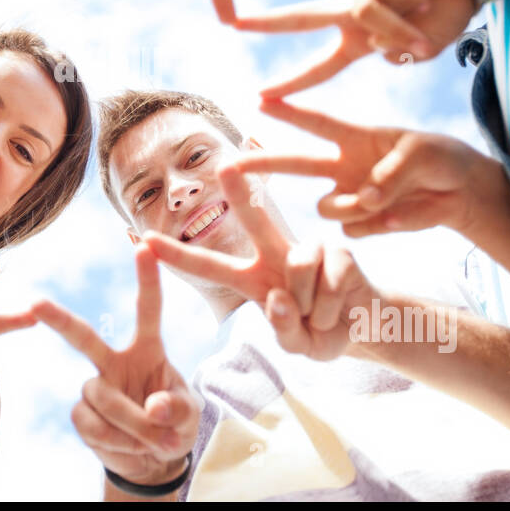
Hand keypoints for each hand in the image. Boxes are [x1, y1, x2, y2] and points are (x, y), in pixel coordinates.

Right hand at [33, 246, 199, 487]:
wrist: (153, 460)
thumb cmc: (174, 425)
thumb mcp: (189, 416)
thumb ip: (177, 408)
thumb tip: (152, 407)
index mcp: (147, 349)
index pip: (148, 310)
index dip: (147, 279)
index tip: (145, 246)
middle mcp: (114, 362)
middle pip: (84, 338)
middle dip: (59, 320)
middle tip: (36, 304)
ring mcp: (95, 388)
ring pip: (104, 398)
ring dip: (134, 425)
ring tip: (155, 441)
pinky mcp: (82, 414)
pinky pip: (93, 425)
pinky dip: (117, 442)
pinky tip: (127, 446)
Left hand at [141, 163, 376, 361]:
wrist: (365, 328)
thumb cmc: (320, 333)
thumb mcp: (296, 345)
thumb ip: (282, 330)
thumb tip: (278, 297)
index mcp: (252, 280)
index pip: (208, 267)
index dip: (177, 256)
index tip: (143, 238)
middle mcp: (275, 254)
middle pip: (255, 219)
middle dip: (241, 192)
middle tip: (225, 165)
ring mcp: (309, 249)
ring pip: (298, 266)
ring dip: (309, 305)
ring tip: (319, 315)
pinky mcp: (338, 252)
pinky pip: (329, 279)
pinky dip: (332, 306)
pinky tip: (339, 308)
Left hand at [242, 0, 475, 95]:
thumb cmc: (447, 10)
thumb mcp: (423, 48)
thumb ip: (395, 52)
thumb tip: (370, 40)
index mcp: (359, 36)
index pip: (322, 66)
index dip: (295, 83)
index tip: (261, 97)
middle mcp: (352, 7)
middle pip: (302, 18)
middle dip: (268, 23)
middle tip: (234, 25)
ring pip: (363, 11)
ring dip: (398, 28)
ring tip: (425, 33)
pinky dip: (409, 1)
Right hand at [242, 97, 492, 236]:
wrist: (460, 191)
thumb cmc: (438, 158)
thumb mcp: (420, 154)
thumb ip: (389, 174)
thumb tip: (365, 200)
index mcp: (356, 138)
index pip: (317, 122)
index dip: (289, 112)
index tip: (260, 101)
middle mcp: (345, 166)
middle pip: (295, 164)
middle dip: (263, 163)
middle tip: (230, 166)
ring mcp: (352, 196)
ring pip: (328, 207)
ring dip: (352, 208)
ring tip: (381, 202)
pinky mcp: (364, 224)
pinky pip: (354, 230)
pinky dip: (376, 225)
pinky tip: (399, 215)